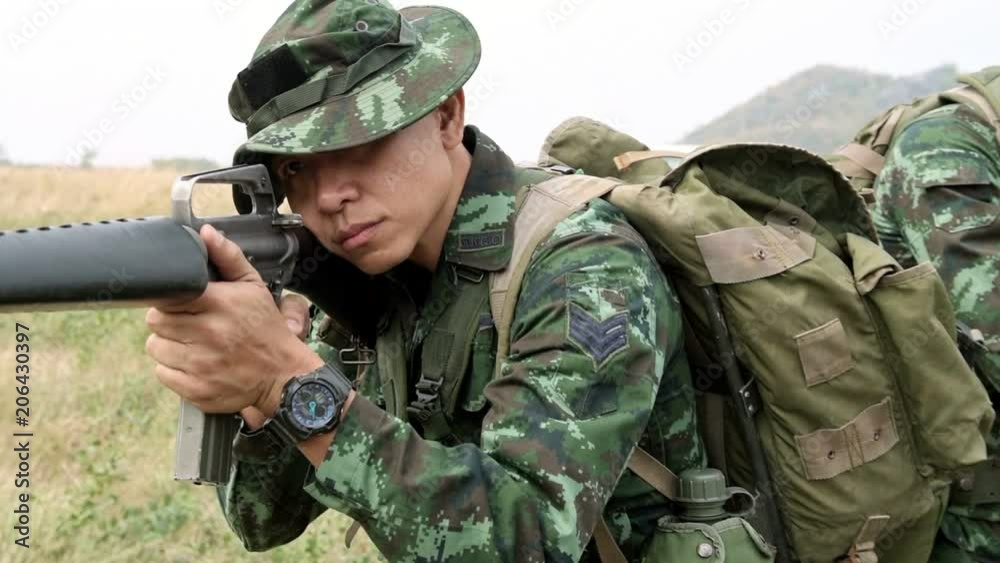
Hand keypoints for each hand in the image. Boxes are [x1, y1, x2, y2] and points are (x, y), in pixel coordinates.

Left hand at [145, 224, 323, 415]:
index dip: (171, 298)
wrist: (283, 376)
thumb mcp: (253, 288)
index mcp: (221, 303)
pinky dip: (174, 369)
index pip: (168, 294)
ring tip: (192, 344)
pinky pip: (162, 373)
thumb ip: (228, 258)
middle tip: (190, 324)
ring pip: (155, 347)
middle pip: (156, 321)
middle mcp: (210, 333)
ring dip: (169, 345)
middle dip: (169, 321)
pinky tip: (194, 363)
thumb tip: (205, 233)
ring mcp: (201, 363)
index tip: (181, 302)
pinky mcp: (196, 388)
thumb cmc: (266, 330)